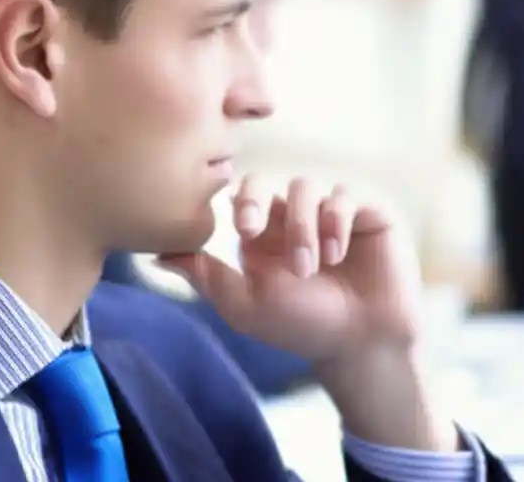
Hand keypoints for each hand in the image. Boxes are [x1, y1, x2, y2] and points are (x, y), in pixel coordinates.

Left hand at [160, 175, 455, 451]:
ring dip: (302, 226)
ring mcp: (334, 213)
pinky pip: (345, 197)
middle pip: (271, 181)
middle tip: (257, 233)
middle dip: (263, 205)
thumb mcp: (246, 304)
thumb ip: (205, 275)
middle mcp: (297, 217)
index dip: (242, 200)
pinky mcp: (368, 214)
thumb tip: (155, 255)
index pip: (245, 192)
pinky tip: (337, 257)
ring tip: (307, 267)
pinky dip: (337, 224)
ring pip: (308, 187)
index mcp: (267, 234)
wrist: (362, 343)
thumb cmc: (303, 328)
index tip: (243, 228)